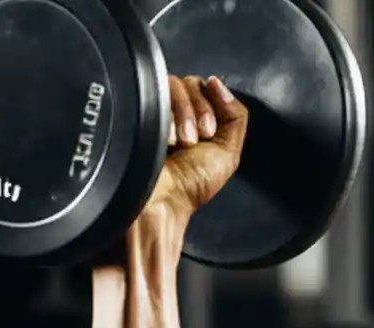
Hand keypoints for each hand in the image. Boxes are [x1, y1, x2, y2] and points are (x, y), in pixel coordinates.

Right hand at [146, 76, 248, 217]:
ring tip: (184, 142)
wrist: (163, 199)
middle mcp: (176, 110)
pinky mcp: (138, 105)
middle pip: (193, 83)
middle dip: (202, 110)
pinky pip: (159, 88)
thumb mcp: (228, 152)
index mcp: (198, 119)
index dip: (215, 104)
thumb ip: (236, 117)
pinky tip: (170, 136)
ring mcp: (155, 106)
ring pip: (176, 83)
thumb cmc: (193, 184)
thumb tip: (219, 84)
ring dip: (187, 113)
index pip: (209, 88)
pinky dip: (172, 109)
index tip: (211, 132)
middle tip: (199, 139)